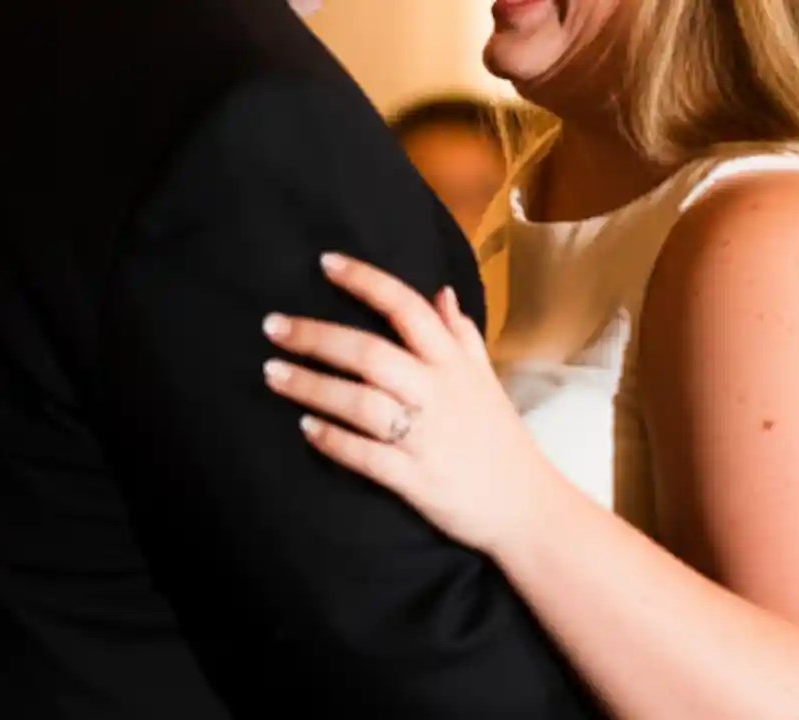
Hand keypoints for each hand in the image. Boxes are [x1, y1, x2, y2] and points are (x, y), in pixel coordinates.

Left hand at [261, 253, 563, 554]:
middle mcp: (439, 393)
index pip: (408, 308)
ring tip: (273, 373)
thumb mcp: (485, 379)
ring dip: (312, 386)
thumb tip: (442, 292)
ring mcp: (426, 437)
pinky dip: (333, 441)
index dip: (366, 281)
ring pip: (361, 402)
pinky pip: (366, 456)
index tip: (325, 263)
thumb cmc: (499, 439)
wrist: (526, 506)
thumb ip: (461, 335)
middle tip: (272, 325)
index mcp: (454, 364)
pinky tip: (305, 428)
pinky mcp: (415, 479)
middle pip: (371, 354)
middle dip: (317, 337)